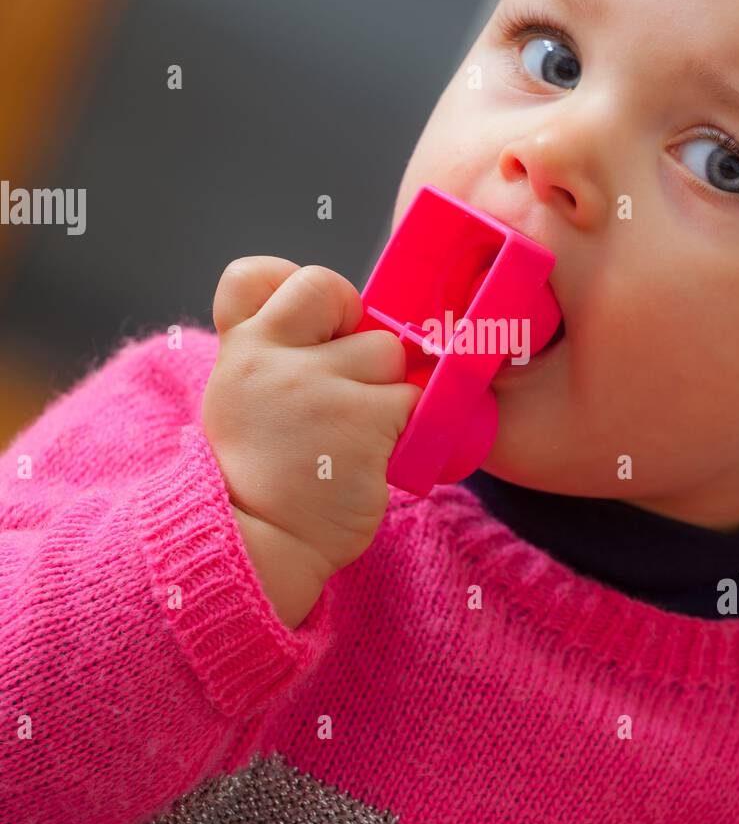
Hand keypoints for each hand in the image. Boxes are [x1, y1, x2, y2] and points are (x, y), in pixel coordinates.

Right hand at [201, 256, 420, 627]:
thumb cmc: (260, 479)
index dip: (297, 292)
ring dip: (387, 388)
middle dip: (354, 329)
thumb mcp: (238, 402)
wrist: (261, 548)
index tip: (316, 328)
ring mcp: (319, 387)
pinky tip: (377, 456)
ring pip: (387, 351)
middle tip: (350, 380)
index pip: (255, 275)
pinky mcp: (365, 422)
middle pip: (334, 292)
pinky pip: (413, 401)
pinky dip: (407, 428)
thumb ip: (270, 356)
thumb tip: (327, 323)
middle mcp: (273, 359)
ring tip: (360, 433)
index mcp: (240, 352)